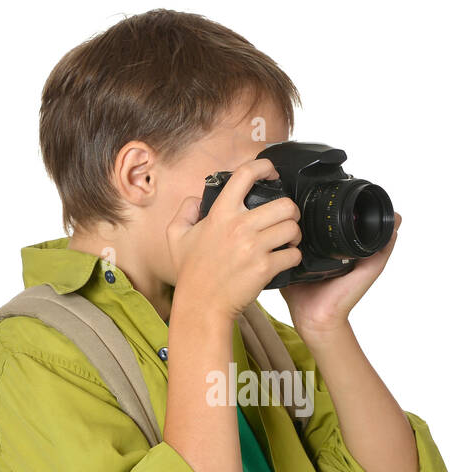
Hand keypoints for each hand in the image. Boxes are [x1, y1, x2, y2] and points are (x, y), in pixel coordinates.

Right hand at [166, 158, 303, 321]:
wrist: (201, 304)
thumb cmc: (191, 272)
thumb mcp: (176, 235)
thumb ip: (186, 209)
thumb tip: (198, 197)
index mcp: (220, 213)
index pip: (245, 174)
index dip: (264, 167)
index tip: (271, 173)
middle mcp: (239, 226)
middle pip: (284, 204)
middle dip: (290, 211)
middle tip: (286, 219)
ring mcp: (253, 247)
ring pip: (292, 227)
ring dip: (294, 233)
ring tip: (288, 240)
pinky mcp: (264, 268)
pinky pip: (293, 254)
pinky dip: (293, 256)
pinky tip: (285, 259)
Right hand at [280, 212, 402, 339]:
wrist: (319, 319)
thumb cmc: (344, 298)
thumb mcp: (370, 269)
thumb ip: (382, 248)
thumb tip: (397, 219)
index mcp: (340, 247)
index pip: (338, 221)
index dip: (338, 207)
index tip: (336, 194)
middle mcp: (321, 249)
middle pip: (314, 222)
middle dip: (311, 211)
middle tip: (309, 201)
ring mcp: (302, 255)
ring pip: (296, 231)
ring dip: (293, 222)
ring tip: (292, 212)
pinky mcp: (286, 262)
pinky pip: (280, 247)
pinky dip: (279, 237)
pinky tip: (279, 228)